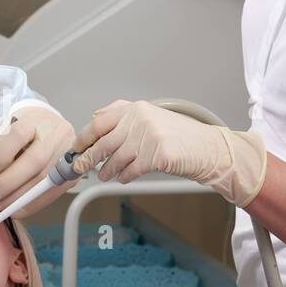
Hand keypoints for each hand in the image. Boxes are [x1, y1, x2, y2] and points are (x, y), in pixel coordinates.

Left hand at [0, 105, 76, 215]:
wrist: (48, 127)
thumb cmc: (24, 130)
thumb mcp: (6, 129)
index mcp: (36, 119)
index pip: (18, 135)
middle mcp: (57, 134)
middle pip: (34, 162)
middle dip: (8, 184)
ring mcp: (68, 154)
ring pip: (43, 181)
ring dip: (17, 200)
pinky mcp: (72, 174)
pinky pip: (51, 194)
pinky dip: (31, 206)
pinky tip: (15, 210)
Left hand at [72, 99, 267, 206]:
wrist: (209, 149)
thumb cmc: (181, 137)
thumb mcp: (152, 117)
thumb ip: (124, 115)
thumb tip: (95, 116)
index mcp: (136, 108)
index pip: (99, 122)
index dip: (84, 137)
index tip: (75, 148)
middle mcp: (140, 119)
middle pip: (103, 142)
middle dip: (87, 158)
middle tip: (79, 167)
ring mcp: (149, 136)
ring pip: (115, 158)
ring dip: (106, 170)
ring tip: (104, 175)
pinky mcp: (157, 154)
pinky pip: (130, 170)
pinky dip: (124, 176)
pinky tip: (123, 178)